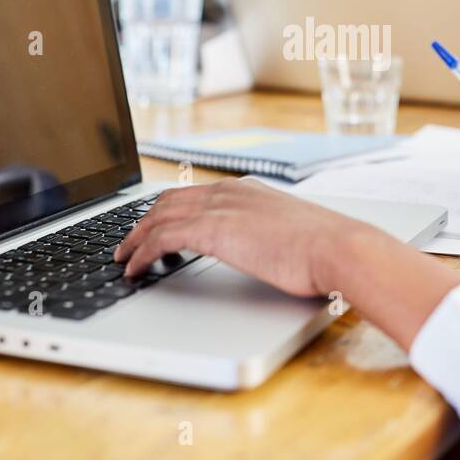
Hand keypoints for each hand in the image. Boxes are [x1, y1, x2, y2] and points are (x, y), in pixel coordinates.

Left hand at [114, 178, 375, 296]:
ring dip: (135, 238)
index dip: (166, 211)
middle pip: (168, 200)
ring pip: (158, 216)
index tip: (153, 227)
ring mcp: (220, 208)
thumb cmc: (324, 249)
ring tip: (123, 258)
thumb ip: (269, 234)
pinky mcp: (213, 230)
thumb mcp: (289, 234)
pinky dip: (142, 253)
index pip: (194, 194)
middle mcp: (229, 192)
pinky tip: (135, 269)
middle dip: (143, 222)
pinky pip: (161, 239)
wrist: (337, 248)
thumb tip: (266, 251)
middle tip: (128, 243)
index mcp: (247, 190)